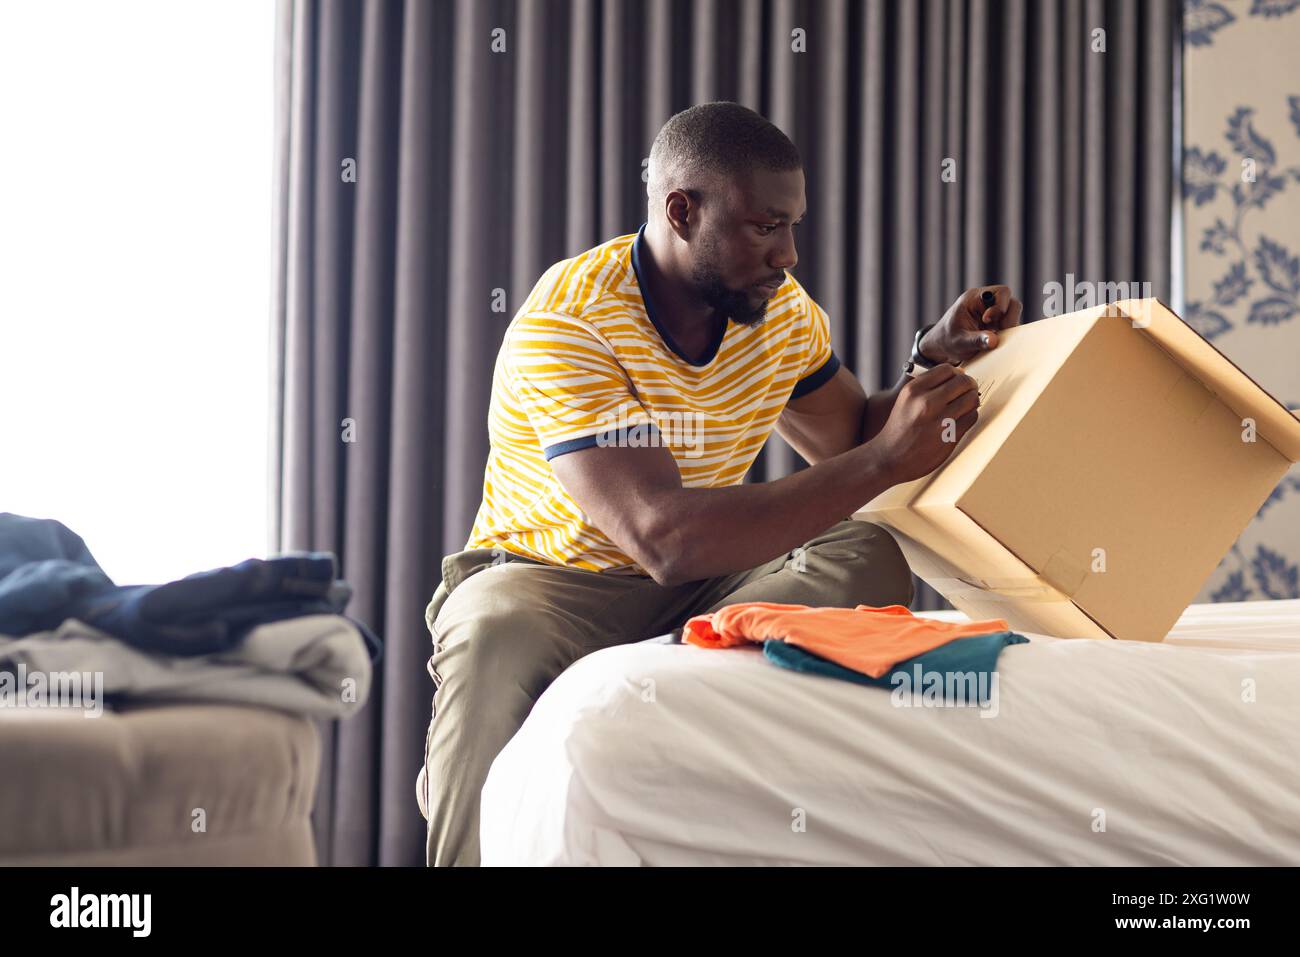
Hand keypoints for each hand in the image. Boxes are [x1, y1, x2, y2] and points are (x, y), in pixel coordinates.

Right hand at [873, 364, 979, 483]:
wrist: (890, 458)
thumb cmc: (900, 428)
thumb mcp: (905, 399)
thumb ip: (927, 385)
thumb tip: (959, 374)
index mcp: (913, 390)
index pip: (947, 369)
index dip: (956, 373)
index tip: (957, 379)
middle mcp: (926, 403)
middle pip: (963, 382)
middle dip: (969, 385)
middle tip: (968, 390)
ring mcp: (939, 421)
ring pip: (972, 399)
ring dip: (972, 400)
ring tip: (965, 404)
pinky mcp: (950, 436)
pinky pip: (972, 417)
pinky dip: (970, 415)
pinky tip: (961, 418)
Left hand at [919, 285, 1023, 365]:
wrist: (942, 346)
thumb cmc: (947, 340)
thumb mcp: (960, 342)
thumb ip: (976, 341)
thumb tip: (994, 341)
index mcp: (974, 298)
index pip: (1000, 293)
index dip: (1000, 307)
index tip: (987, 321)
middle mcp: (986, 302)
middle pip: (1010, 301)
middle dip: (1009, 318)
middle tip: (1000, 332)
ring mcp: (992, 312)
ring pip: (1012, 313)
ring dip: (1008, 326)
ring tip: (996, 338)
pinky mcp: (996, 322)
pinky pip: (1008, 323)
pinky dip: (1006, 332)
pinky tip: (995, 341)